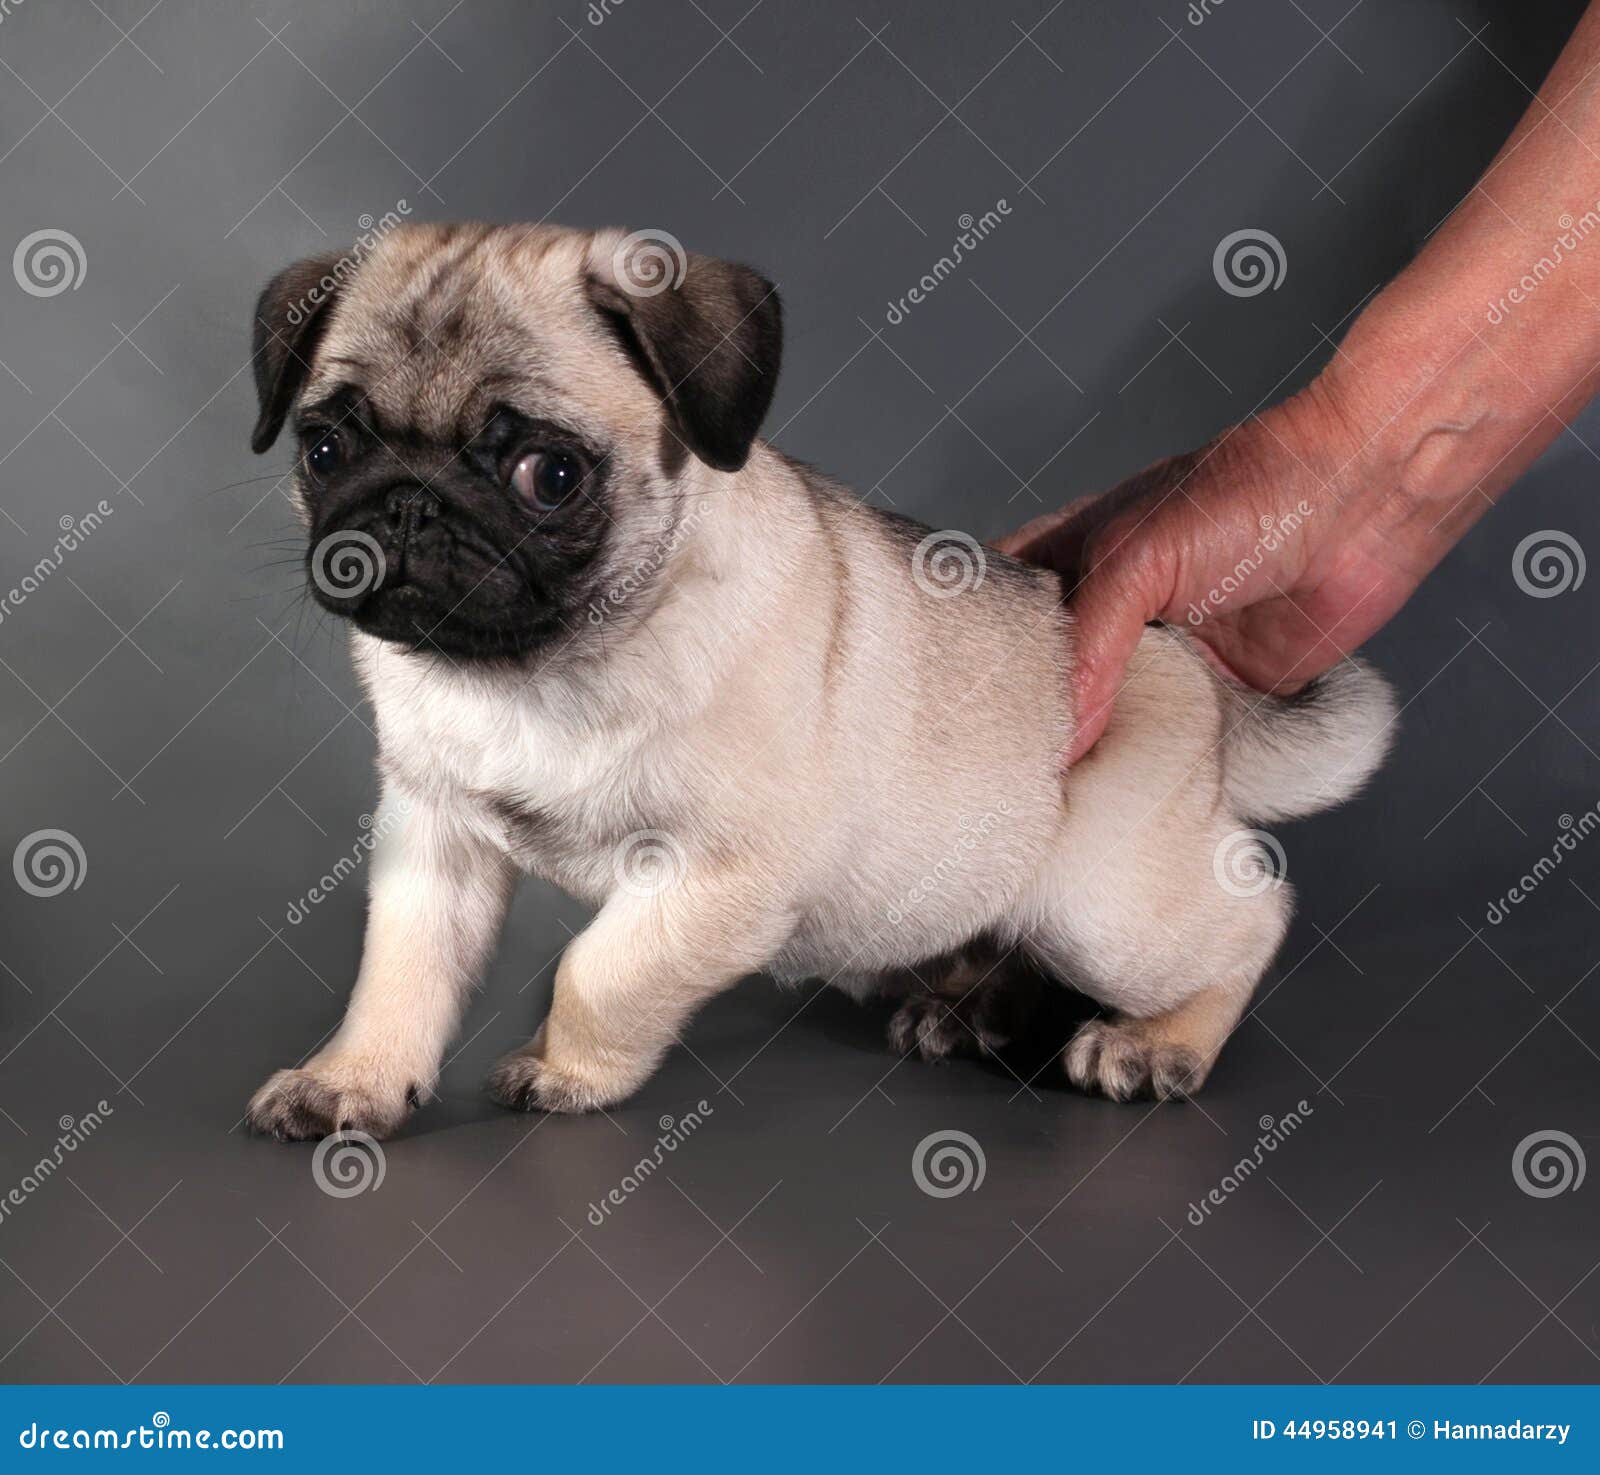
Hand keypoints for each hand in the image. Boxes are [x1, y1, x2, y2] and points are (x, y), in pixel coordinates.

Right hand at [998, 382, 1480, 761]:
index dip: (978, 670)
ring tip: (1053, 810)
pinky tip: (1126, 803)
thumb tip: (1061, 738)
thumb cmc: (1248, 495)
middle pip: (1050, 686)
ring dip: (1091, 759)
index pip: (1001, 626)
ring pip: (1107, 723)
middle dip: (1031, 729)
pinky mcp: (1214, 697)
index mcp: (1070, 562)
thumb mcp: (1138, 558)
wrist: (1365, 505)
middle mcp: (1109, 616)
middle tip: (1000, 783)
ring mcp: (1160, 659)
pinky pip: (1172, 744)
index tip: (953, 724)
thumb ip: (1090, 645)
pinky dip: (1155, 771)